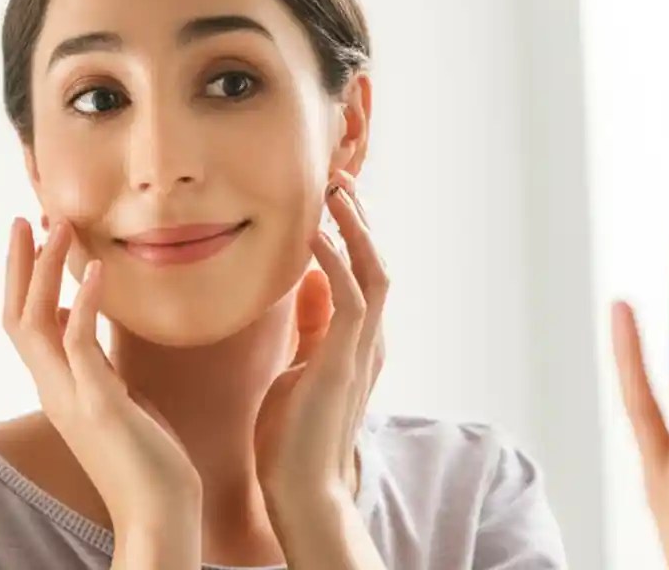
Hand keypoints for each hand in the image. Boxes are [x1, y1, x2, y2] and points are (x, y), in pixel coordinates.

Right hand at [4, 218, 201, 567]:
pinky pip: (81, 345)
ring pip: (38, 322)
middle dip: (20, 264)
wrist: (160, 511)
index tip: (34, 237)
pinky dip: (86, 302)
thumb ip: (97, 364)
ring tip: (58, 227)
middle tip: (26, 216)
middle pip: (17, 315)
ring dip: (45, 270)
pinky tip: (98, 269)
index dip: (25, 279)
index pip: (28, 323)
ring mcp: (72, 396)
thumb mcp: (116, 398)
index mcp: (60, 386)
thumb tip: (85, 328)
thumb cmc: (147, 458)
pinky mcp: (100, 404)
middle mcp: (56, 388)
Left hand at [253, 175, 386, 568]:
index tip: (330, 198)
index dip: (353, 233)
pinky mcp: (344, 360)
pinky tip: (315, 230)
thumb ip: (310, 328)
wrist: (300, 489)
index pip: (364, 274)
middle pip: (377, 263)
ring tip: (334, 189)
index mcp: (357, 343)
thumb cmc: (292, 437)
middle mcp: (369, 341)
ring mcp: (362, 350)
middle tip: (337, 178)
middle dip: (359, 218)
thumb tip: (308, 284)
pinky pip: (349, 294)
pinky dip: (336, 257)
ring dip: (355, 227)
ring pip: (374, 271)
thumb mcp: (300, 368)